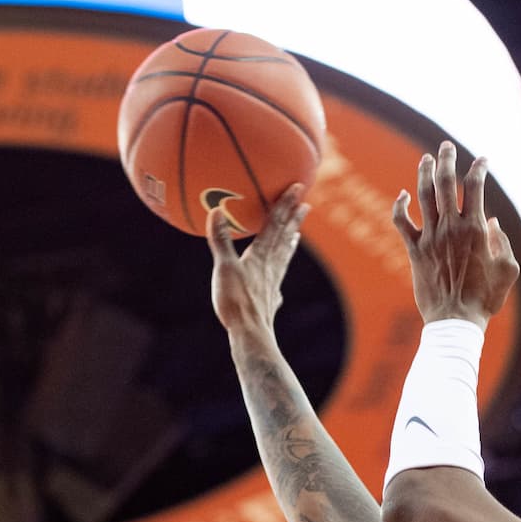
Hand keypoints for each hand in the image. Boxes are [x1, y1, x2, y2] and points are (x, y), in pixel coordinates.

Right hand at [206, 184, 309, 333]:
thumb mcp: (224, 268)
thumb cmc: (236, 302)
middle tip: (305, 204)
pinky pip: (277, 277)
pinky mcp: (270, 299)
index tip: (298, 188)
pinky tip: (278, 276)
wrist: (250, 334)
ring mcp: (273, 283)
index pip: (275, 224)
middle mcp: (271, 266)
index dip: (285, 204)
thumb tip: (215, 211)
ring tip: (296, 234)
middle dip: (294, 219)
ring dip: (290, 242)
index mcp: (260, 255)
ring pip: (283, 257)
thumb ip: (220, 241)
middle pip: (285, 237)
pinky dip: (279, 270)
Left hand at [392, 140, 520, 329]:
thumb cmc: (485, 299)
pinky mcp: (414, 251)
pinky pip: (401, 222)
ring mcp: (430, 238)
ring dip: (424, 173)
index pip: (475, 186)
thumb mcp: (508, 270)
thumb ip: (503, 243)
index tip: (482, 160)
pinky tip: (404, 195)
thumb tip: (492, 222)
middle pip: (446, 182)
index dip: (479, 168)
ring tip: (427, 158)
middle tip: (447, 146)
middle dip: (447, 159)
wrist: (455, 321)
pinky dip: (400, 205)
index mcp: (476, 229)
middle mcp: (451, 228)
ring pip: (424, 195)